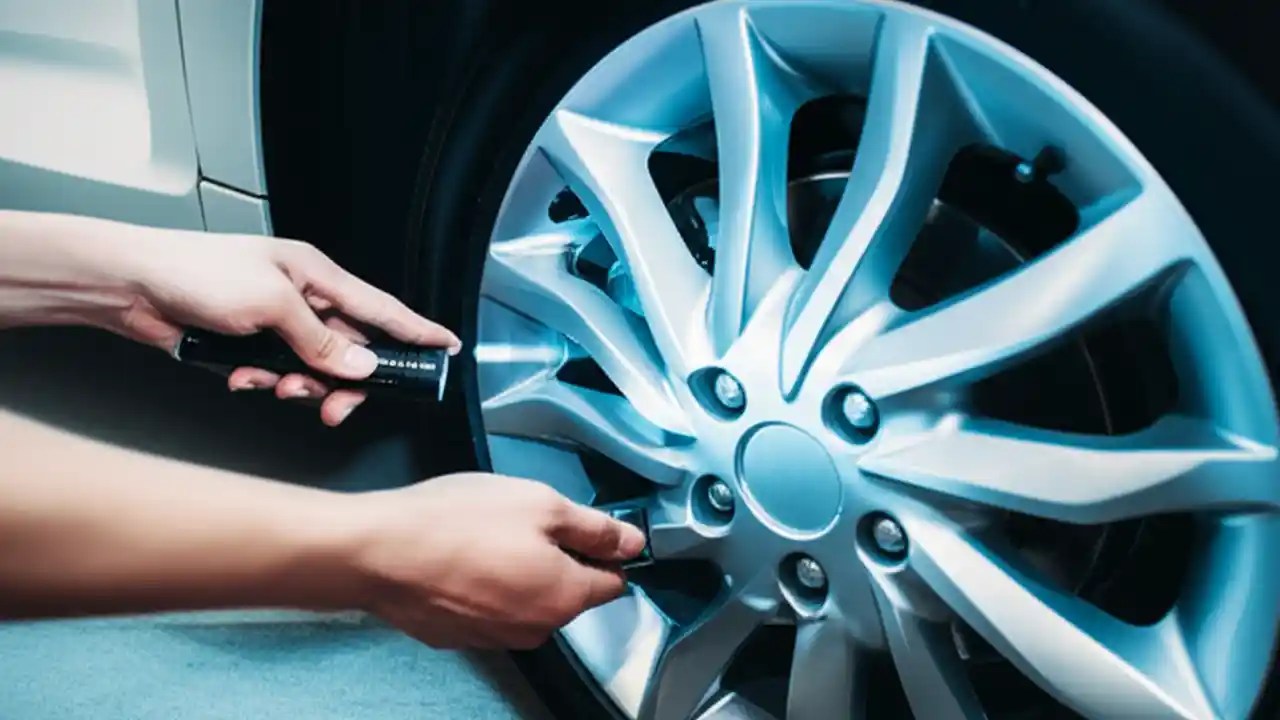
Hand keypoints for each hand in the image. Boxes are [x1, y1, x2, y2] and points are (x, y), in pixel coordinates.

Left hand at [117, 229, 460, 425]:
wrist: (131, 285)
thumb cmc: (194, 271)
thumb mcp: (271, 304)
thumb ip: (321, 339)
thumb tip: (360, 363)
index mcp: (316, 275)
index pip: (381, 307)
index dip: (417, 330)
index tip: (447, 348)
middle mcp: (301, 299)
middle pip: (349, 351)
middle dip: (343, 382)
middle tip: (334, 404)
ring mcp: (276, 323)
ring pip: (313, 370)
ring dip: (297, 384)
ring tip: (274, 384)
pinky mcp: (250, 345)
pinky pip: (277, 375)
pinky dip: (264, 382)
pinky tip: (243, 376)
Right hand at [349, 473, 645, 649]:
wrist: (378, 551)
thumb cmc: (459, 521)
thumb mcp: (541, 504)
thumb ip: (594, 527)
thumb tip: (633, 542)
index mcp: (564, 598)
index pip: (613, 584)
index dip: (605, 551)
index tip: (584, 525)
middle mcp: (535, 629)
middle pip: (569, 594)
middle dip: (558, 559)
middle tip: (523, 520)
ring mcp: (494, 638)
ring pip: (528, 601)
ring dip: (520, 572)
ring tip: (486, 535)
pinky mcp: (459, 636)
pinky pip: (491, 609)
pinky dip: (485, 586)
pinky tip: (462, 557)